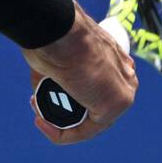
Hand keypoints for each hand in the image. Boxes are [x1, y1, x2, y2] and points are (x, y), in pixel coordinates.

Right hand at [22, 3, 136, 144]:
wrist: (58, 28)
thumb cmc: (53, 33)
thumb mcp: (58, 50)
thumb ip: (58, 74)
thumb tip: (41, 93)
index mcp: (115, 59)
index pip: (97, 87)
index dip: (69, 97)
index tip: (45, 91)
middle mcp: (124, 76)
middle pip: (92, 105)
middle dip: (63, 110)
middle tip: (37, 104)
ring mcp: (122, 92)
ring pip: (89, 121)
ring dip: (60, 124)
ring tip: (38, 116)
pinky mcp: (112, 106)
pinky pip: (84, 131)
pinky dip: (61, 134)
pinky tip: (43, 125)